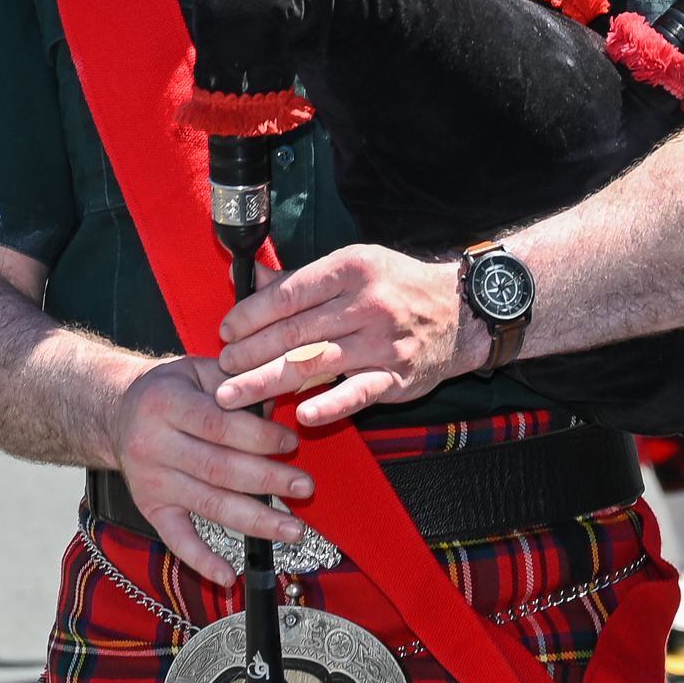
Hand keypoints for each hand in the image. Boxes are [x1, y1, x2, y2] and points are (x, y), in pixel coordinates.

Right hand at [112, 355, 311, 587]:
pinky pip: (176, 539)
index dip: (258, 436)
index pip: (218, 425)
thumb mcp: (197, 370)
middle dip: (268, 479)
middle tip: (306, 486)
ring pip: (209, 504)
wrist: (116, 411)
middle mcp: (153, 445)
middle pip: (218, 468)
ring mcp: (150, 481)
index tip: (291, 443)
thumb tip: (282, 402)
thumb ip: (235, 384)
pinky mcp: (149, 508)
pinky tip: (229, 576)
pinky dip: (201, 561)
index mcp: (165, 404)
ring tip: (294, 530)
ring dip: (255, 520)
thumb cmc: (169, 389)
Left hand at [214, 244, 478, 427]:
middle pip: (295, 332)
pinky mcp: (398, 376)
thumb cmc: (398, 286)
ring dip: (268, 380)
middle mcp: (367, 303)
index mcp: (351, 269)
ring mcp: (383, 342)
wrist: (461, 311)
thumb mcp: (353, 266)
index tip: (226, 332)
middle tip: (221, 369)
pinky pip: (357, 392)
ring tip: (235, 394)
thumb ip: (300, 279)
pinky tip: (301, 415)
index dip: (251, 315)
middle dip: (250, 353)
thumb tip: (249, 276)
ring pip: (315, 363)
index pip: (288, 294)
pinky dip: (329, 405)